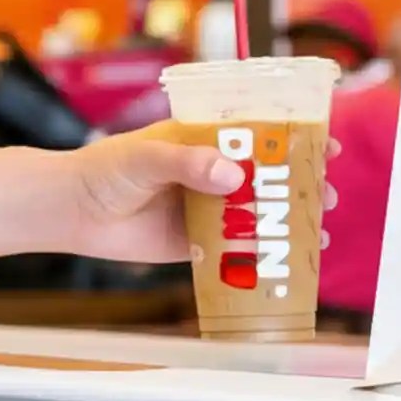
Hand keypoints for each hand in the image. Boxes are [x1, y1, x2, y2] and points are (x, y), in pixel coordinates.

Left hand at [69, 121, 338, 261]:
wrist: (71, 211)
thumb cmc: (105, 169)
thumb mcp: (146, 156)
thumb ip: (187, 163)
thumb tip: (232, 176)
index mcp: (206, 141)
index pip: (259, 135)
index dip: (294, 138)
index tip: (326, 143)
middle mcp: (212, 174)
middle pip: (267, 178)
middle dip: (301, 186)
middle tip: (328, 195)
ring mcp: (207, 210)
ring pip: (257, 216)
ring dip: (287, 223)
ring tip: (316, 233)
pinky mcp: (195, 245)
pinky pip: (234, 252)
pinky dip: (260, 257)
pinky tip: (283, 265)